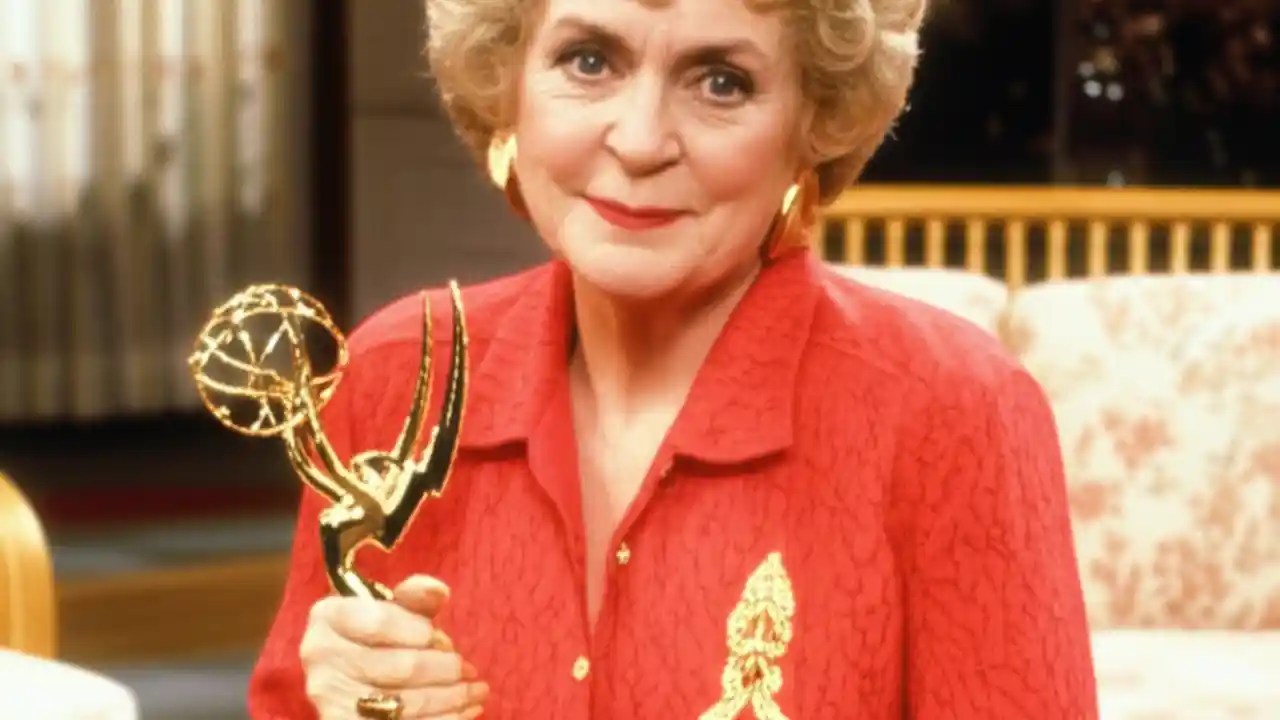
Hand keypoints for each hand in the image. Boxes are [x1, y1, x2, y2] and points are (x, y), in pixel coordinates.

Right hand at [301, 575, 487, 718]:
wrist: (347, 673)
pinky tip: (464, 711)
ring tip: (477, 691)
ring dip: (451, 698)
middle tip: (469, 669)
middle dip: (444, 669)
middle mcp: (320, 657)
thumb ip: (415, 595)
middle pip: (399, 667)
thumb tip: (439, 590)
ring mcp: (329, 697)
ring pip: (404, 703)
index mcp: (330, 616)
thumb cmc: (378, 635)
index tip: (443, 639)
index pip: (382, 622)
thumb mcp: (394, 607)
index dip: (420, 631)